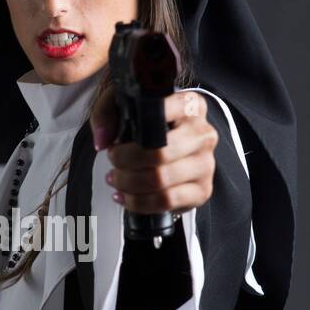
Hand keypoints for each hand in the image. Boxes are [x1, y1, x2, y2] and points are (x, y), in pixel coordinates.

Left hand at [90, 84, 218, 214]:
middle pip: (159, 154)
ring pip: (161, 180)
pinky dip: (139, 203)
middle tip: (114, 163)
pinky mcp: (202, 190)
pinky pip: (166, 201)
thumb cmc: (147, 126)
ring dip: (129, 184)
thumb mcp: (123, 106)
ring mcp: (206, 164)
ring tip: (117, 180)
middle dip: (126, 163)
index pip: (161, 118)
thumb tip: (103, 141)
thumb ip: (106, 113)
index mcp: (189, 105)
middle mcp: (203, 133)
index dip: (132, 138)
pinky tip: (127, 197)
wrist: (170, 149)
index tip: (116, 145)